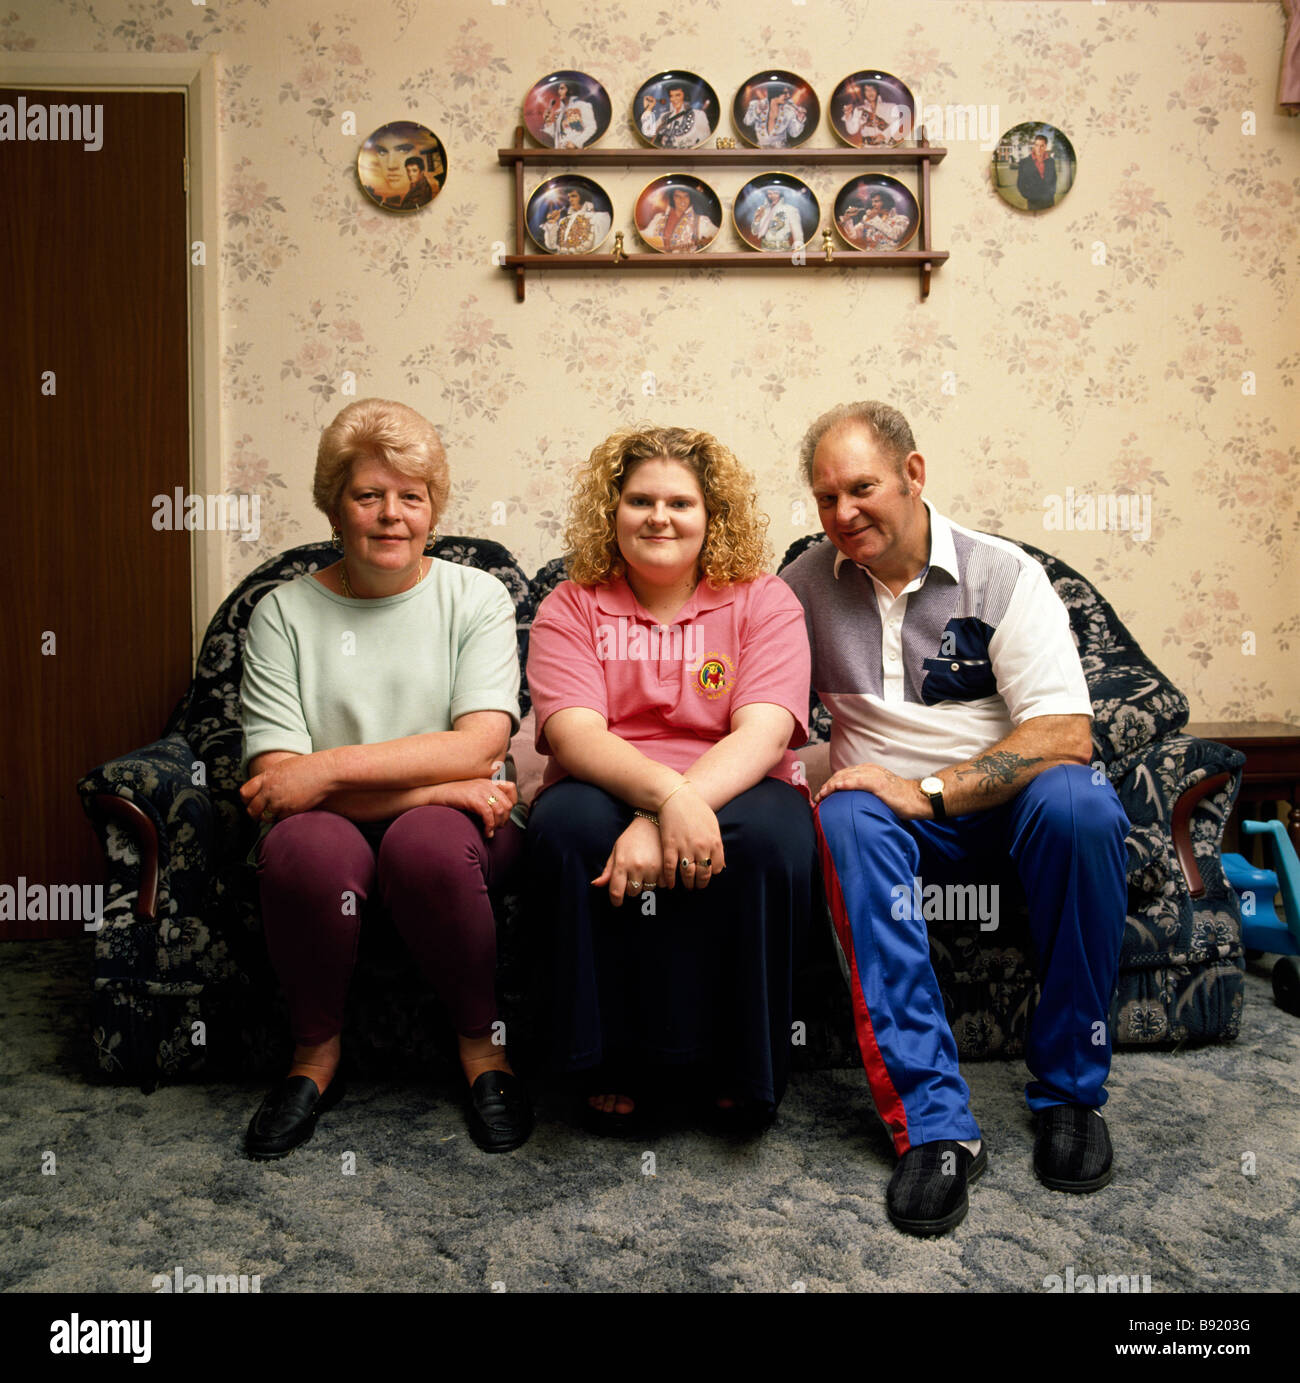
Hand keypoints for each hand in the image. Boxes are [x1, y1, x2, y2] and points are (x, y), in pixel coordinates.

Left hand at [241, 753, 335, 822]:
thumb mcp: (285, 768)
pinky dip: (283, 818)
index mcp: (266, 777)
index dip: (247, 800)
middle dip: (255, 813)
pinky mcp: (290, 810)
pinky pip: (280, 820)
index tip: (252, 802)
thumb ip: (272, 779)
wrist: (326, 771)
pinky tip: (290, 812)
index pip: (244, 793)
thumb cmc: (310, 767)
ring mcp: (279, 801)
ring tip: (277, 813)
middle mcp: (269, 790)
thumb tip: (266, 787)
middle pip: (252, 809)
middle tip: (262, 813)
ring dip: (269, 817)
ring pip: (265, 817)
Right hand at [429, 778, 516, 836]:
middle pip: (507, 804)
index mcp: (489, 781)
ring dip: (497, 825)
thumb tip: (499, 814)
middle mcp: (487, 784)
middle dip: (504, 819)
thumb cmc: (453, 796)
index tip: (503, 814)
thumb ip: (486, 797)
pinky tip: (485, 832)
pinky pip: (488, 815)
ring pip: (500, 810)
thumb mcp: (473, 792)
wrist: (435, 793)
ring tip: (490, 831)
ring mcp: (481, 791)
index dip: (511, 803)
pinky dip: (489, 826)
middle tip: (496, 828)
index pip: (511, 788)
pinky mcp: (473, 799)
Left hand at [592, 815, 662, 907]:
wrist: (652, 824)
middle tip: (633, 875)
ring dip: (645, 883)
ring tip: (645, 869)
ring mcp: (652, 869)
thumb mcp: (616, 851)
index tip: (617, 902)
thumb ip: (608, 870)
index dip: (615, 900)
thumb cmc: (631, 839)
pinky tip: (656, 869)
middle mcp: (636, 867)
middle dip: (631, 887)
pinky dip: (658, 880)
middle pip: (632, 892)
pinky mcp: (665, 868)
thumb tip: (596, 884)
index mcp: (622, 863)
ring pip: (647, 890)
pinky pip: (661, 885)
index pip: (616, 892)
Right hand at [657, 783, 724, 890]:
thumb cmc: (695, 809)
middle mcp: (702, 848)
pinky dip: (671, 879)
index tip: (707, 874)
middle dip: (701, 883)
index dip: (712, 873)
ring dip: (688, 883)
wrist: (676, 797)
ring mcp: (685, 848)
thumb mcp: (712, 824)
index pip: (717, 867)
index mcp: (714, 842)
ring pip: (688, 874)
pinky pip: (670, 869)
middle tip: (697, 886)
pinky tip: (671, 883)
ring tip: (687, 886)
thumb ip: (716, 843)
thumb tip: (720, 862)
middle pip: (704, 874)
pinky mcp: (670, 847)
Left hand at [813, 762, 928, 818]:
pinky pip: (858, 782)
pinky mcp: (879, 783)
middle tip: (817, 798)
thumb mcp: (878, 791)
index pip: (842, 775)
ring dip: (831, 786)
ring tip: (821, 796)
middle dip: (826, 786)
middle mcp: (868, 770)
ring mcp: (874, 775)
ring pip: (846, 777)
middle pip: (840, 775)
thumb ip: (864, 792)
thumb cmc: (899, 798)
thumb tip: (849, 803)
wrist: (918, 798)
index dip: (829, 784)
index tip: (820, 795)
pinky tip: (836, 788)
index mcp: (867, 770)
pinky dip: (845, 784)